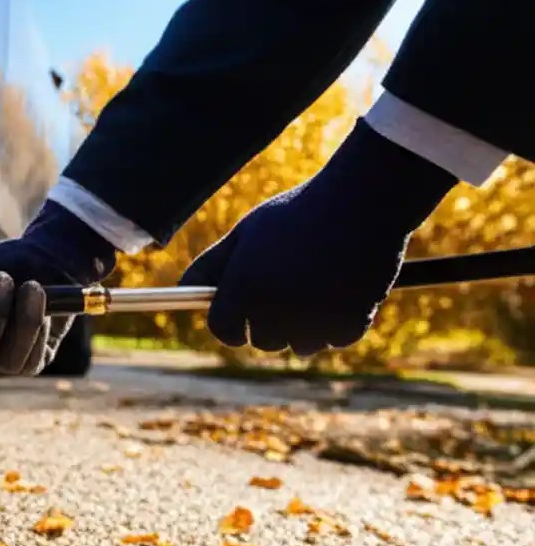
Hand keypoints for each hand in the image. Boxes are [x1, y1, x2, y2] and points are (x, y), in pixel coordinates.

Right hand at [0, 203, 114, 374]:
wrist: (48, 260)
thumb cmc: (3, 263)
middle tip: (3, 278)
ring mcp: (2, 359)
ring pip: (6, 361)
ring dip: (21, 321)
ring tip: (31, 286)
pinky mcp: (32, 362)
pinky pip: (32, 360)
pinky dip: (38, 329)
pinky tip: (45, 305)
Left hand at [179, 187, 402, 355]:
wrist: (361, 201)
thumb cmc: (296, 213)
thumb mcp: (247, 233)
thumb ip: (213, 265)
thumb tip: (184, 288)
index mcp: (245, 287)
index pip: (222, 329)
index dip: (228, 322)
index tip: (238, 313)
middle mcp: (276, 312)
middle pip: (261, 341)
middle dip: (267, 322)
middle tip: (284, 287)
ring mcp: (314, 322)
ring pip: (299, 345)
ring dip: (303, 326)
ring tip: (313, 285)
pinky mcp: (351, 326)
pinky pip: (334, 339)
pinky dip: (337, 322)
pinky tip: (340, 288)